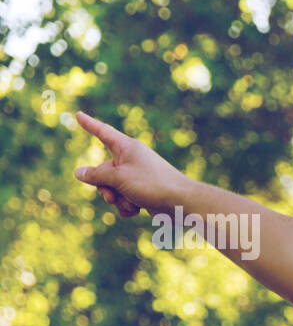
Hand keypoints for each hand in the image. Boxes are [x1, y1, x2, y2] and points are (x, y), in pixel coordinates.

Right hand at [73, 111, 187, 217]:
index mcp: (127, 148)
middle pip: (103, 172)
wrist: (181, 203)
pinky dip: (127, 206)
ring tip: (131, 202)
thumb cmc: (152, 184)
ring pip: (113, 189)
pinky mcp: (142, 192)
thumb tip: (79, 172)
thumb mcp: (119, 178)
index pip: (103, 133)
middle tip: (111, 196)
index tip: (78, 114)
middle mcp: (131, 160)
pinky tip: (137, 210)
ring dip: (117, 200)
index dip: (89, 124)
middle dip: (104, 187)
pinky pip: (124, 199)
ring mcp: (137, 177)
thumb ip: (96, 176)